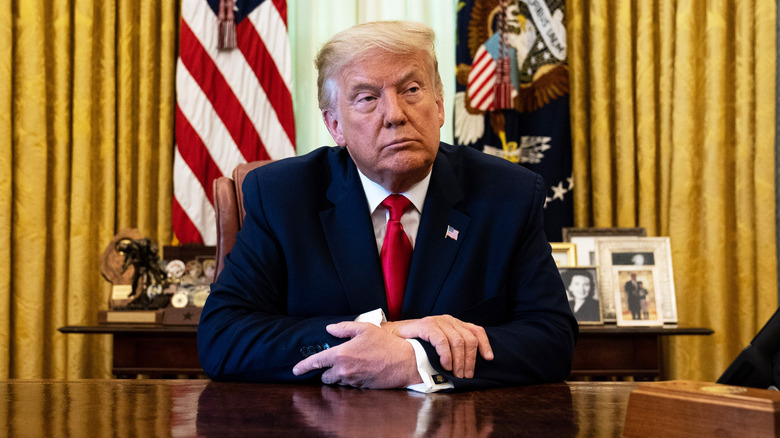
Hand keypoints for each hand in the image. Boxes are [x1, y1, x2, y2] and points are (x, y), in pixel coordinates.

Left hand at [292, 322, 421, 388]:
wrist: (404, 362)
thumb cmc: (385, 343)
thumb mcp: (365, 329)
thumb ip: (344, 328)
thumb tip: (329, 329)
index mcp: (341, 354)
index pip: (316, 362)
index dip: (303, 366)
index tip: (296, 370)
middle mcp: (344, 370)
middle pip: (324, 377)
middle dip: (326, 371)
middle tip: (335, 362)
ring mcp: (352, 381)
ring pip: (337, 381)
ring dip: (339, 375)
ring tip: (352, 364)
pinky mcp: (361, 388)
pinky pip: (349, 385)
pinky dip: (350, 379)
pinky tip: (360, 370)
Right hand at [382, 315, 493, 378]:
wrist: (392, 336)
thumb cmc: (416, 343)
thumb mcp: (439, 345)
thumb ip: (453, 349)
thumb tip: (468, 366)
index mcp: (454, 324)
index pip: (476, 331)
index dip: (485, 344)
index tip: (488, 358)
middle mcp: (448, 320)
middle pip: (469, 340)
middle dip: (470, 360)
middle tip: (465, 375)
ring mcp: (437, 321)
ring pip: (458, 341)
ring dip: (459, 361)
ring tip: (455, 373)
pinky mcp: (426, 325)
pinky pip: (442, 341)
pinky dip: (446, 355)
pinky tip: (445, 365)